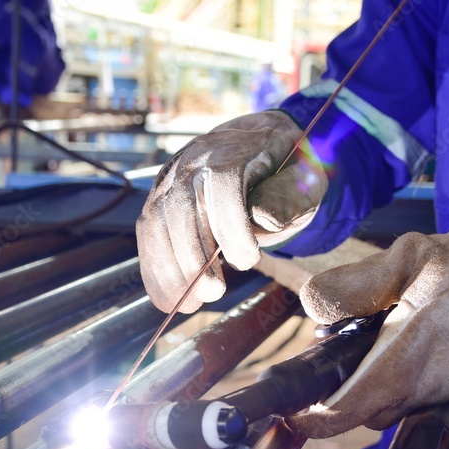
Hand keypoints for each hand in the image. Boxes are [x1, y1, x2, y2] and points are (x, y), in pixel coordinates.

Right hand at [137, 111, 327, 312]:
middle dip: (193, 259)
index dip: (232, 229)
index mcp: (230, 152)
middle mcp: (191, 162)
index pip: (223, 189)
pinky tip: (169, 299)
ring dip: (169, 271)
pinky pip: (147, 238)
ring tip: (191, 304)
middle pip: (181, 210)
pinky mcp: (156, 202)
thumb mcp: (301, 179)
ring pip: (156, 226)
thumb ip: (288, 197)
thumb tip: (264, 219)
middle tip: (214, 293)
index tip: (248, 261)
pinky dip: (155, 272)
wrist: (256, 144)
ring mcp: (168, 181)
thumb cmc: (282, 169)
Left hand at [289, 209, 448, 435]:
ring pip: (409, 403)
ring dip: (398, 382)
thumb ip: (357, 285)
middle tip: (362, 351)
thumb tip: (313, 305)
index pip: (353, 410)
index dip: (321, 418)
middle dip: (361, 391)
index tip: (301, 413)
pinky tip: (445, 344)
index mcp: (411, 355)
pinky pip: (443, 395)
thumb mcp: (408, 257)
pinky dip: (432, 378)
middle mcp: (439, 385)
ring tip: (413, 336)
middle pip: (377, 411)